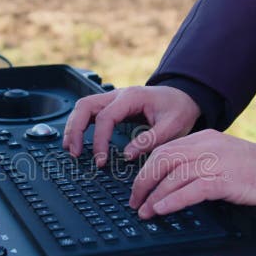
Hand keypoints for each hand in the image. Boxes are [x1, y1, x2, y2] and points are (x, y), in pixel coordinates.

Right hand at [63, 86, 200, 165]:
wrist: (184, 97)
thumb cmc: (179, 110)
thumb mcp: (172, 127)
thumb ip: (150, 140)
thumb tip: (127, 156)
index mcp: (131, 97)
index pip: (105, 117)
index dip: (99, 140)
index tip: (100, 160)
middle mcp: (118, 94)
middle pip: (85, 106)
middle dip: (75, 129)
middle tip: (74, 153)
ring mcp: (113, 99)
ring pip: (82, 107)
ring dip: (73, 127)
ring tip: (71, 149)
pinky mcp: (112, 107)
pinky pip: (89, 112)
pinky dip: (79, 125)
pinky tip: (78, 141)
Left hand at [129, 129, 255, 217]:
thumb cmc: (253, 170)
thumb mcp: (221, 156)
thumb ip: (197, 161)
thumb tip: (167, 181)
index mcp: (203, 139)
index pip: (164, 150)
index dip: (146, 169)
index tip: (137, 186)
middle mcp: (207, 146)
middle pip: (164, 160)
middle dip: (144, 182)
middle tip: (135, 200)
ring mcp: (216, 162)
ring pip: (174, 176)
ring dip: (155, 196)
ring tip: (145, 211)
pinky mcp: (225, 180)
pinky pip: (192, 189)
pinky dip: (173, 200)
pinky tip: (163, 209)